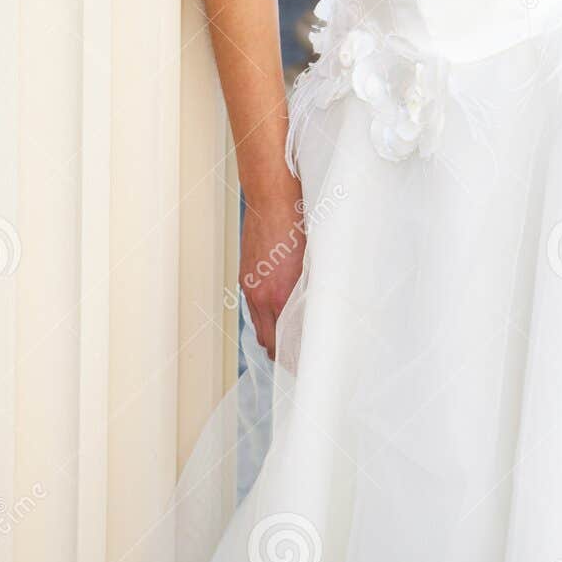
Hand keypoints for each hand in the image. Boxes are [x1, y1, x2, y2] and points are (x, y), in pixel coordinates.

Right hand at [240, 176, 305, 359]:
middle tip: (299, 358)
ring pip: (259, 326)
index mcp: (280, 295)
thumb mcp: (312, 261)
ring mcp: (250, 286)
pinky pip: (253, 308)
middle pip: (268, 342)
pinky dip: (265, 315)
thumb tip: (316, 312)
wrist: (272, 197)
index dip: (295, 357)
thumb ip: (310, 291)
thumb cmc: (298, 223)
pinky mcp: (245, 276)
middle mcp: (261, 295)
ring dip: (272, 334)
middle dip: (282, 353)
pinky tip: (278, 310)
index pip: (285, 342)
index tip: (305, 363)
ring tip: (290, 337)